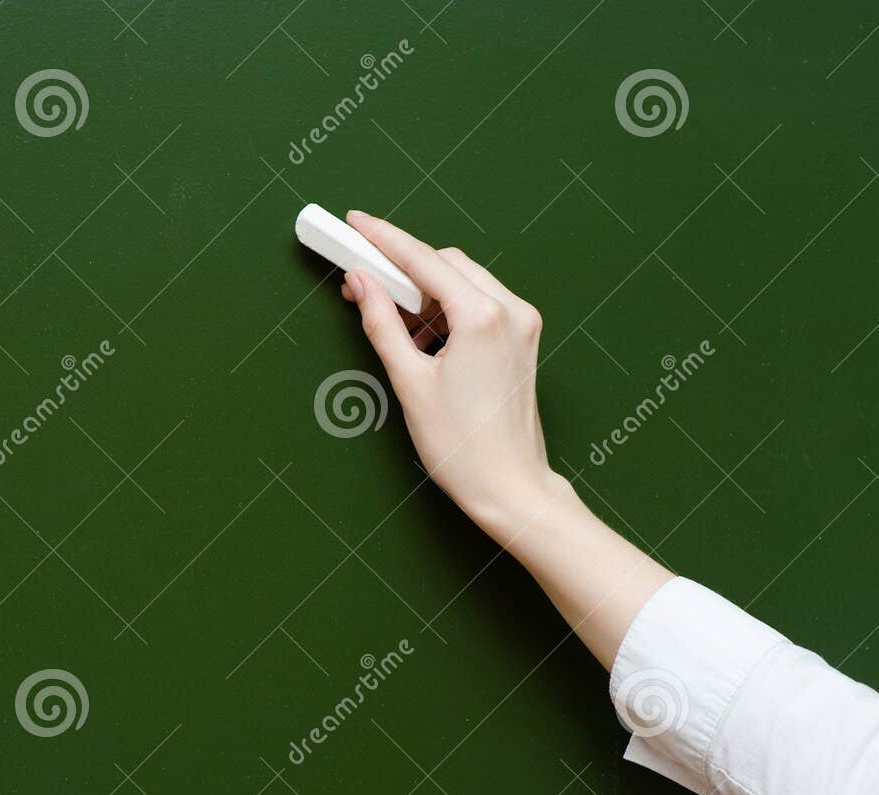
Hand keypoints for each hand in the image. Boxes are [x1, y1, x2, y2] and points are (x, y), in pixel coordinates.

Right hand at [339, 210, 562, 537]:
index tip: (354, 224)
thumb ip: (381, 324)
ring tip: (393, 325)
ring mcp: (522, 323)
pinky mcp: (524, 339)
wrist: (510, 487)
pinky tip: (424, 340)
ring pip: (463, 281)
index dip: (383, 239)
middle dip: (403, 268)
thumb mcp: (409, 383)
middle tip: (361, 282)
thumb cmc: (462, 446)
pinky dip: (448, 311)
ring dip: (425, 292)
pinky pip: (480, 304)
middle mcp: (510, 310)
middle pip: (446, 263)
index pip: (423, 260)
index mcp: (482, 317)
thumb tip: (360, 283)